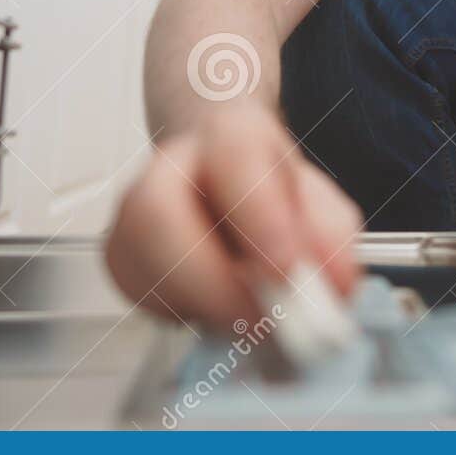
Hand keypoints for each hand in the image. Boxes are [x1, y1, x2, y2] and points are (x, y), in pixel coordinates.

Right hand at [104, 108, 363, 329]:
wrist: (227, 180)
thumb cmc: (271, 191)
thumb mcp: (319, 203)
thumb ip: (331, 239)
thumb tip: (333, 284)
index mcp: (230, 135)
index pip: (234, 158)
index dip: (259, 219)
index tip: (286, 272)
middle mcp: (172, 165)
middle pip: (156, 211)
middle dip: (208, 279)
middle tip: (259, 319)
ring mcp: (135, 209)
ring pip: (138, 260)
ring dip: (197, 303)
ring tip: (247, 317)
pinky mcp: (122, 256)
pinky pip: (139, 295)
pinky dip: (181, 314)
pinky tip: (214, 309)